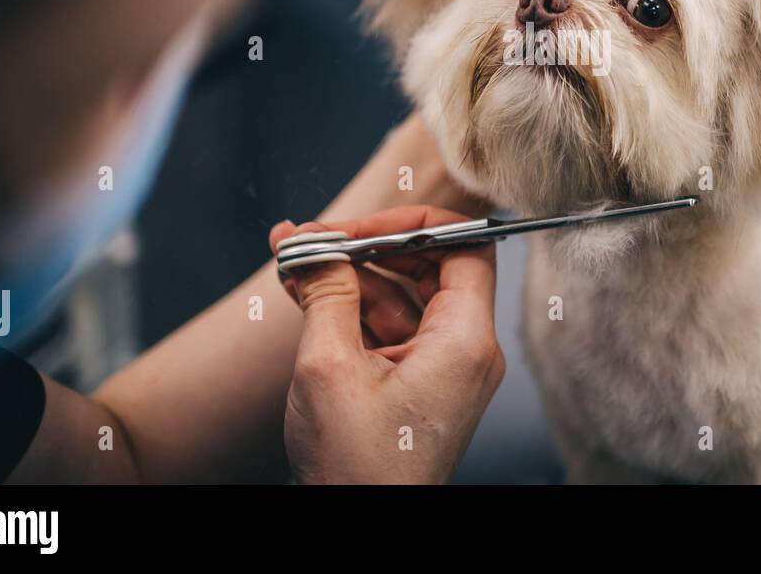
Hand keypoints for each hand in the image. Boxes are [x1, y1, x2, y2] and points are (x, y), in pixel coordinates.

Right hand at [270, 206, 504, 483]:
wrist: (354, 533)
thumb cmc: (356, 467)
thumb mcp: (329, 366)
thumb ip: (328, 294)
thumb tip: (315, 246)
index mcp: (465, 342)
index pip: (464, 248)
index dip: (413, 227)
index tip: (361, 227)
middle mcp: (466, 352)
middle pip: (430, 270)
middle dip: (368, 247)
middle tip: (316, 238)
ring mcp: (443, 371)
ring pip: (402, 300)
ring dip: (350, 277)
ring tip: (295, 258)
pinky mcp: (419, 388)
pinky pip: (392, 331)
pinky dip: (352, 311)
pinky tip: (306, 292)